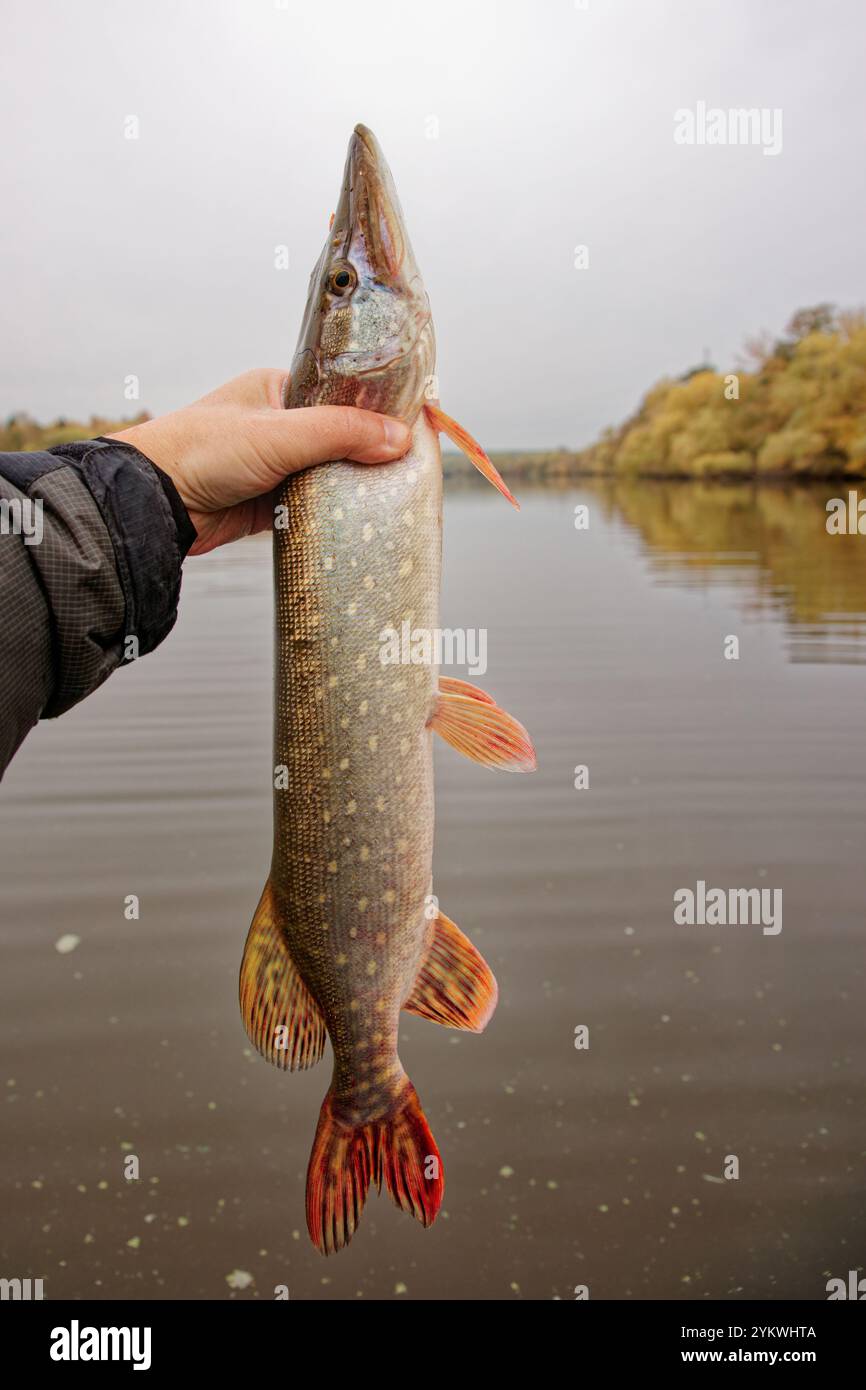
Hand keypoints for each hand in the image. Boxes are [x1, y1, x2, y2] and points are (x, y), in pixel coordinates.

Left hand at [107, 368, 411, 555]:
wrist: (153, 503)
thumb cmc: (203, 451)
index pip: (341, 393)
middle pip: (341, 437)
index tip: (415, 425)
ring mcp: (275, 465)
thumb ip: (340, 433)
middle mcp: (278, 424)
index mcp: (277, 389)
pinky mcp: (270, 504)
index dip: (377, 409)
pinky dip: (335, 513)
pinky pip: (315, 506)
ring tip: (399, 494)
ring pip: (330, 473)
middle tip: (414, 467)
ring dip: (353, 486)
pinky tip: (366, 520)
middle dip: (371, 453)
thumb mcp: (279, 434)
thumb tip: (401, 438)